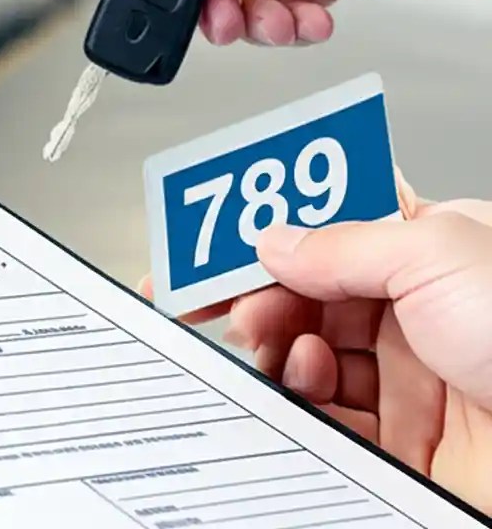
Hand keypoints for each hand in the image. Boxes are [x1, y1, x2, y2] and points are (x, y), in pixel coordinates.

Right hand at [138, 171, 491, 513]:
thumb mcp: (439, 256)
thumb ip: (344, 243)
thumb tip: (277, 241)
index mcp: (436, 250)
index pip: (337, 223)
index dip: (276, 224)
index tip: (220, 235)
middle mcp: (421, 310)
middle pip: (312, 289)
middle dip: (262, 287)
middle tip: (227, 293)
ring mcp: (408, 374)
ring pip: (309, 347)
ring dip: (276, 337)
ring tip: (266, 334)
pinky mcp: (400, 436)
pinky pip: (323, 407)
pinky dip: (299, 387)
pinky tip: (303, 372)